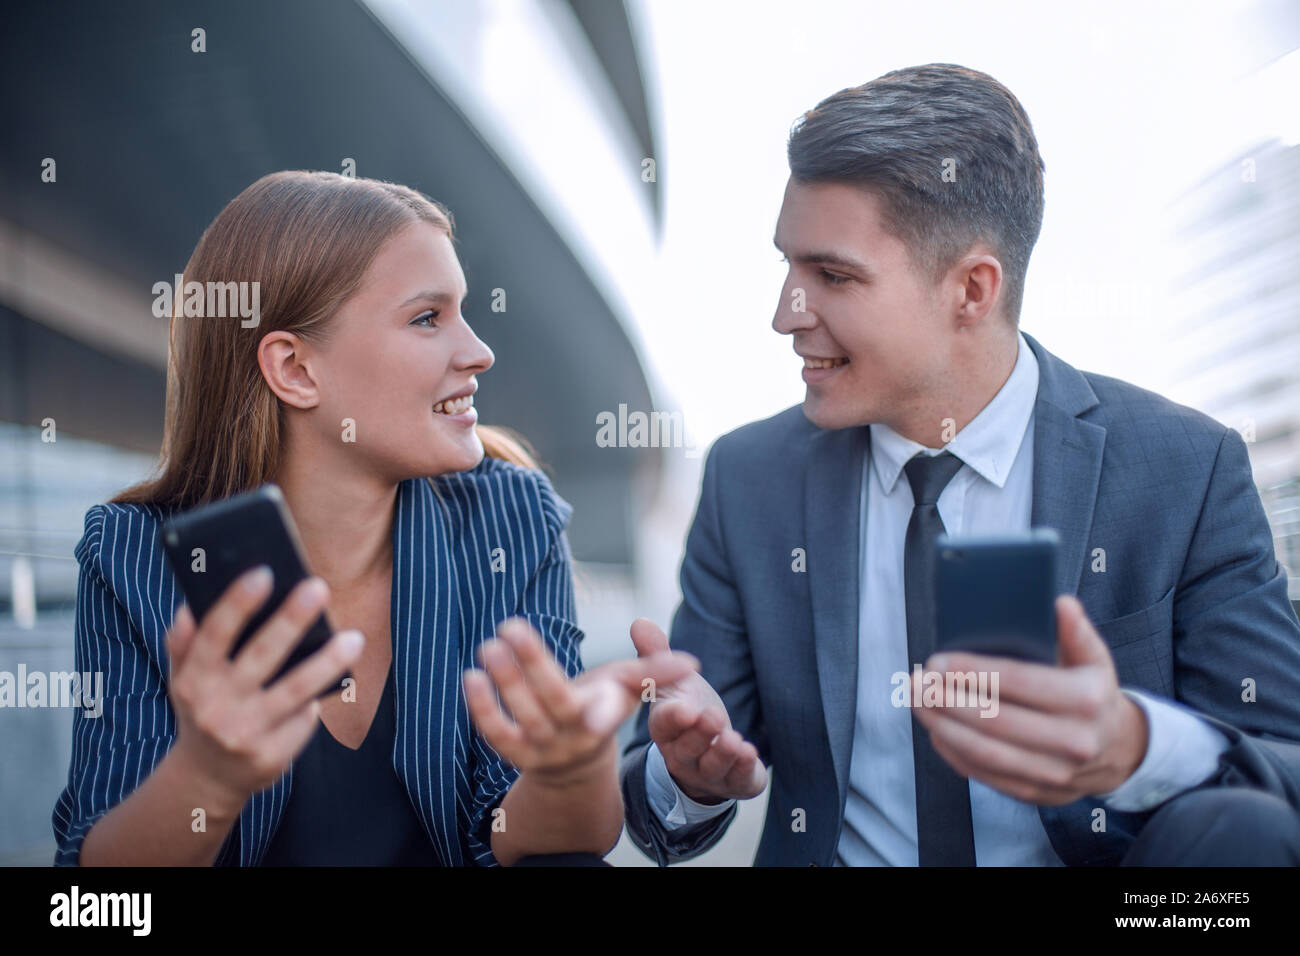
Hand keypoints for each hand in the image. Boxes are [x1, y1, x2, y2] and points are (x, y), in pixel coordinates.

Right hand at [165, 567, 364, 813]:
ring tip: (355, 638)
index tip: (265, 571)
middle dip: (291, 620)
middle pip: (261, 656)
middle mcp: (215, 707)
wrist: (206, 779)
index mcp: (191, 679)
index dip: (237, 603)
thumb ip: (185, 643)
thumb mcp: (184, 678)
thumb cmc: (204, 708)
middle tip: (319, 587)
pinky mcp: (272, 756)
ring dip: (328, 662)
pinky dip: (319, 696)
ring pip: (295, 690)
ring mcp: (244, 734)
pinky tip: (337, 677)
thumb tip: (190, 605)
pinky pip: (304, 718)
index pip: (213, 635)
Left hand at [463, 617, 699, 786]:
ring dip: (505, 682)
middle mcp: (573, 737)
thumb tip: (693, 663)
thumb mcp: (626, 690)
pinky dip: (481, 708)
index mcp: (604, 719)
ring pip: (522, 718)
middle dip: (532, 666)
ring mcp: (542, 749)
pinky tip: (471, 677)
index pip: (607, 715)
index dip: (606, 709)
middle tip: (510, 627)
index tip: (602, 694)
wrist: (575, 764)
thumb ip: (654, 672)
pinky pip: (496, 735)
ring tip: (489, 646)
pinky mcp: (515, 755)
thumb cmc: (601, 710)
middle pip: (553, 704)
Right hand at [629, 618, 766, 803]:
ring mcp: (705, 772)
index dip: (674, 718)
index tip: (685, 709)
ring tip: (733, 740)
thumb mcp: (676, 683)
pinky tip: (750, 753)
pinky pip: (735, 779)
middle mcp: (681, 754)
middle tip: (712, 717)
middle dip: (699, 734)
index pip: (664, 724)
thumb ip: (658, 655)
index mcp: (665, 728)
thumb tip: (639, 621)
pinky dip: (743, 767)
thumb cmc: (690, 713)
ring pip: (710, 765)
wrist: (710, 754)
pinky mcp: (732, 782)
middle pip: (687, 747)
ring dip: (721, 753)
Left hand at [910, 594, 1147, 805]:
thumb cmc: (1093, 694)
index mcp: (1087, 699)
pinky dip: (953, 752)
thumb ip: (1075, 630)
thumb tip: (1061, 604)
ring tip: (918, 702)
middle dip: (947, 699)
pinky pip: (985, 774)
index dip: (973, 671)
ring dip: (942, 726)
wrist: (1118, 750)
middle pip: (995, 720)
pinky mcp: (1036, 791)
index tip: (938, 661)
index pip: (1019, 682)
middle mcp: (1074, 740)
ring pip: (985, 751)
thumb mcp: (1094, 658)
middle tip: (917, 682)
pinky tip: (936, 729)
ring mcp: (1056, 772)